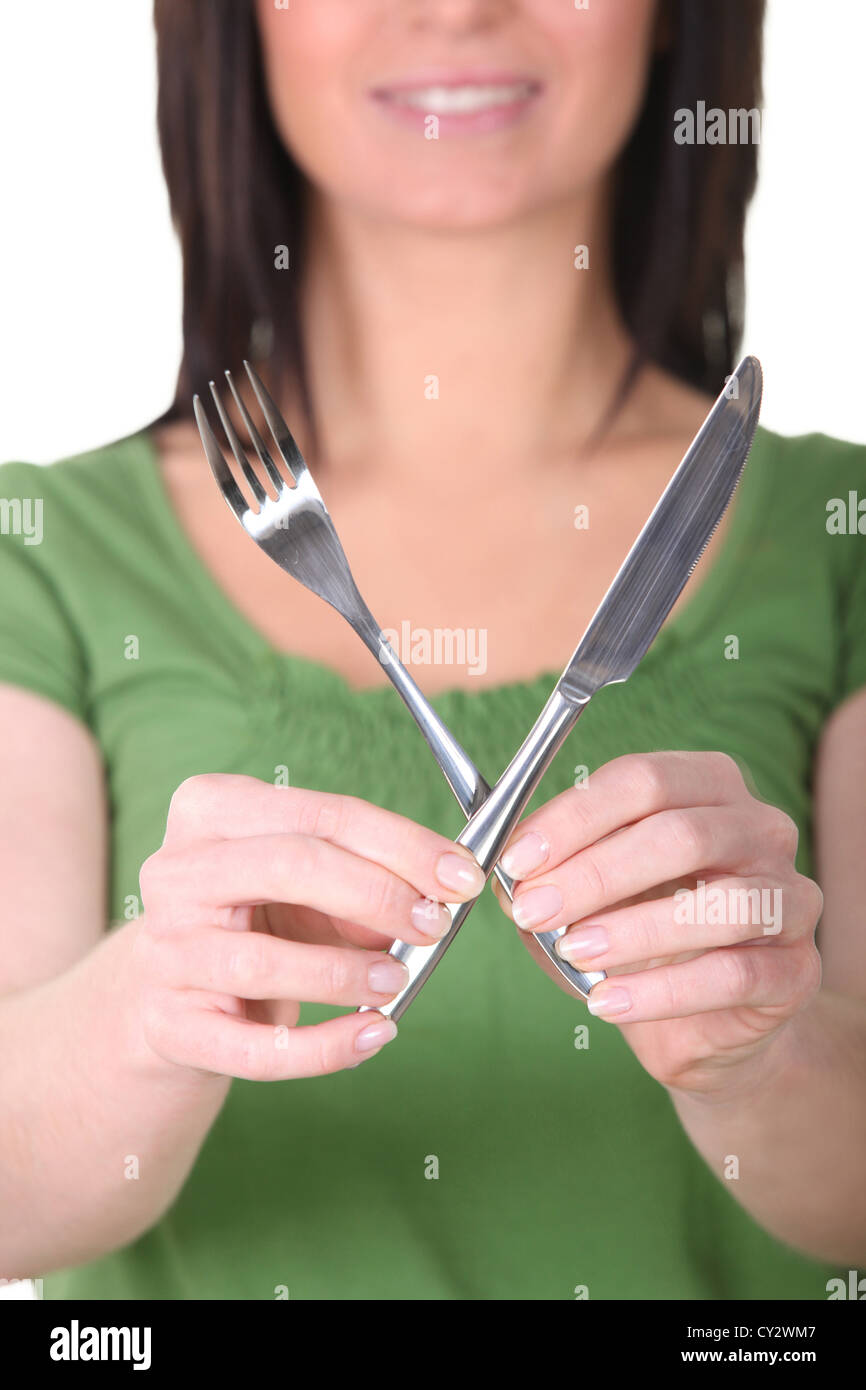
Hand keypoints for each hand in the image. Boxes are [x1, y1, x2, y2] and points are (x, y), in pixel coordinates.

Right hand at [134, 774, 483, 1080]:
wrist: (170, 992)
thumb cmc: (256, 919)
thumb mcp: (306, 882)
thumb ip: (363, 878)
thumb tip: (439, 894)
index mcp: (212, 809)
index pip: (323, 813)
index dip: (402, 845)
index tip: (461, 876)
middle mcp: (176, 870)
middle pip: (290, 865)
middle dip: (379, 894)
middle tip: (434, 924)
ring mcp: (165, 950)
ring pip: (266, 961)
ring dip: (347, 973)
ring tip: (398, 980)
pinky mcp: (168, 1025)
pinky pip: (255, 1047)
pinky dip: (325, 1046)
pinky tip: (372, 1036)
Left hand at [495, 752, 823, 1097]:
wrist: (704, 1021)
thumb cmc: (642, 934)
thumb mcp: (588, 894)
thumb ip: (550, 874)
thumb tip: (501, 871)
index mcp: (708, 786)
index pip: (642, 780)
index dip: (575, 817)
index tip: (517, 860)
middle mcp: (761, 829)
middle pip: (680, 835)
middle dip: (594, 874)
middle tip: (533, 910)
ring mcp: (790, 897)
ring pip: (720, 905)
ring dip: (633, 931)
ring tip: (573, 954)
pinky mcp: (798, 969)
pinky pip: (734, 975)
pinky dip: (661, 992)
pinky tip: (607, 1003)